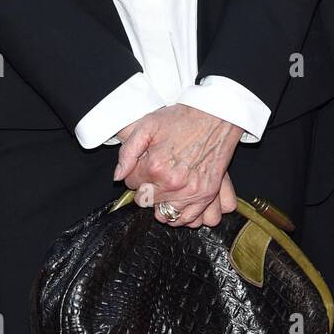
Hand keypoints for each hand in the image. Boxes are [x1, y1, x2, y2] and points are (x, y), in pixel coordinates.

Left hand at [113, 104, 241, 227]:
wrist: (215, 115)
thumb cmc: (182, 118)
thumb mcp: (147, 126)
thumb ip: (128, 152)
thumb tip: (118, 176)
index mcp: (155, 166)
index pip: (132, 184)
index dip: (135, 173)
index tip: (144, 165)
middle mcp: (172, 183)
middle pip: (146, 201)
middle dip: (147, 188)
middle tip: (156, 174)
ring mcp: (190, 192)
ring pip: (164, 214)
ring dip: (162, 203)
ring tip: (166, 188)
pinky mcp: (206, 195)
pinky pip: (188, 219)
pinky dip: (181, 214)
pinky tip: (178, 200)